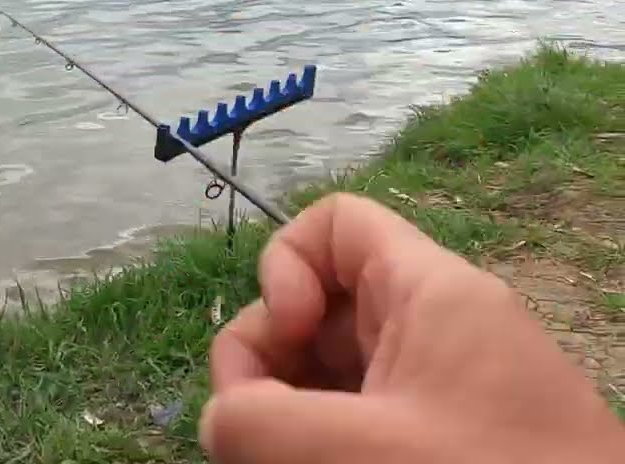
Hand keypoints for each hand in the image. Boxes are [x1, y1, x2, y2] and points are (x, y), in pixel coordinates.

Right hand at [201, 192, 624, 462]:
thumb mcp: (360, 451)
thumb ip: (257, 424)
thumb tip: (222, 421)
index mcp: (430, 292)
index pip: (336, 224)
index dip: (284, 265)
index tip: (286, 337)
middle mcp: (434, 326)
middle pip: (317, 303)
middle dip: (267, 360)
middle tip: (257, 436)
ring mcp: (440, 387)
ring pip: (330, 369)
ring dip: (288, 411)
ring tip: (283, 461)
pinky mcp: (442, 436)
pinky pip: (359, 414)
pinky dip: (322, 440)